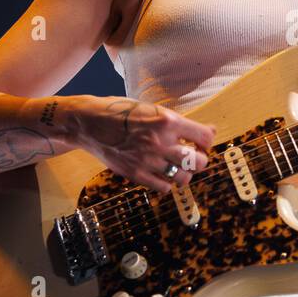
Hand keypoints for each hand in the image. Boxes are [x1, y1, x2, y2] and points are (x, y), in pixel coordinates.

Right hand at [65, 95, 215, 191]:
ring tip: (178, 166)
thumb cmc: (121, 112)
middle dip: (200, 160)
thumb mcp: (152, 109)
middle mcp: (161, 142)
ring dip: (185, 173)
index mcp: (167, 121)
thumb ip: (178, 122)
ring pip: (183, 177)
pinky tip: (162, 174)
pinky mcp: (136, 174)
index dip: (207, 141)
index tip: (201, 143)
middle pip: (199, 162)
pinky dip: (167, 183)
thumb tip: (208, 131)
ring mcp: (148, 160)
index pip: (205, 137)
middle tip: (193, 157)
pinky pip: (164, 187)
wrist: (89, 122)